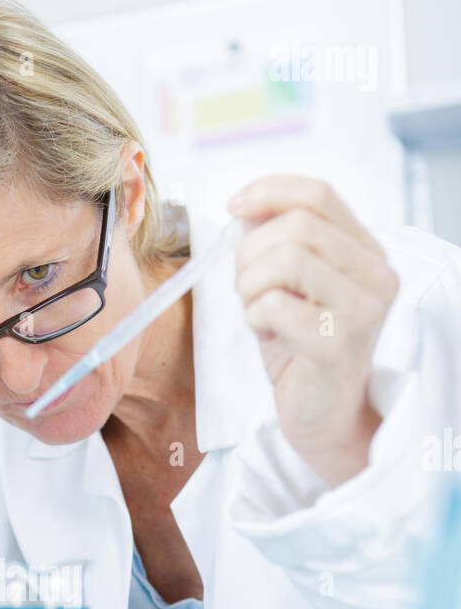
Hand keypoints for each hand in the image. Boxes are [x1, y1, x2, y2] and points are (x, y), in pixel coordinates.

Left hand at [228, 175, 398, 486]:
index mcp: (368, 253)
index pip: (319, 195)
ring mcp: (361, 310)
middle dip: (252, 253)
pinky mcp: (336, 344)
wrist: (325, 418)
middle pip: (297, 226)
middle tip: (246, 288)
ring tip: (258, 314)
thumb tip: (245, 209)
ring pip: (285, 259)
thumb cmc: (303, 350)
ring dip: (251, 285)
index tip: (234, 207)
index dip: (269, 191)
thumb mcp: (292, 288)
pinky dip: (255, 317)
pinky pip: (275, 305)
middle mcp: (375, 276)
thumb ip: (277, 246)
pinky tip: (267, 335)